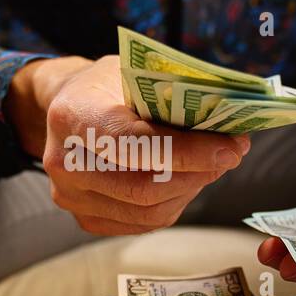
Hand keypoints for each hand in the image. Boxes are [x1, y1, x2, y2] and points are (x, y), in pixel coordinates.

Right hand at [8, 55, 249, 234]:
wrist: (68, 108)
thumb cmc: (107, 86)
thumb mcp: (133, 72)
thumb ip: (171, 95)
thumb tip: (227, 123)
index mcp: (72, 115)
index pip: (133, 143)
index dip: (186, 151)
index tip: (229, 148)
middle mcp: (63, 162)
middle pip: (142, 186)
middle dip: (198, 172)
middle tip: (231, 154)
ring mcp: (71, 196)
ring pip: (148, 210)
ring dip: (191, 189)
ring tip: (213, 165)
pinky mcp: (85, 218)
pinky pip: (143, 223)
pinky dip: (175, 203)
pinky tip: (188, 181)